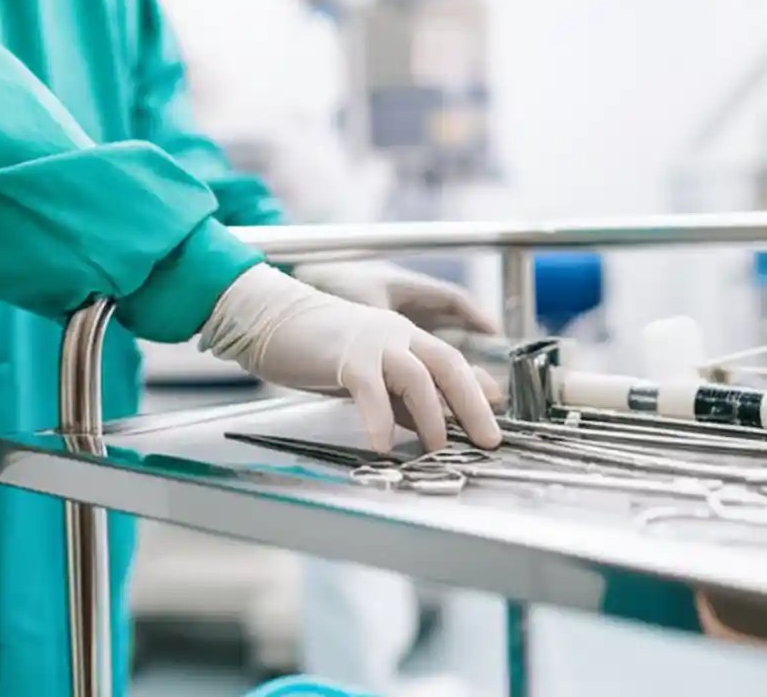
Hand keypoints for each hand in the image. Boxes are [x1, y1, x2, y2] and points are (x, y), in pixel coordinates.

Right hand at [201, 264, 502, 452]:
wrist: (269, 318)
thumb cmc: (318, 349)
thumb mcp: (371, 375)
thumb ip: (404, 395)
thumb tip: (439, 422)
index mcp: (406, 338)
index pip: (453, 364)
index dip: (478, 392)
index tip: (497, 421)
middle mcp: (397, 335)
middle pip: (450, 365)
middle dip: (474, 404)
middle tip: (489, 440)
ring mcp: (373, 343)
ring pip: (418, 375)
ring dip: (433, 415)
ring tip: (439, 449)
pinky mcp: (344, 356)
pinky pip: (370, 389)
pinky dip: (379, 419)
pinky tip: (382, 445)